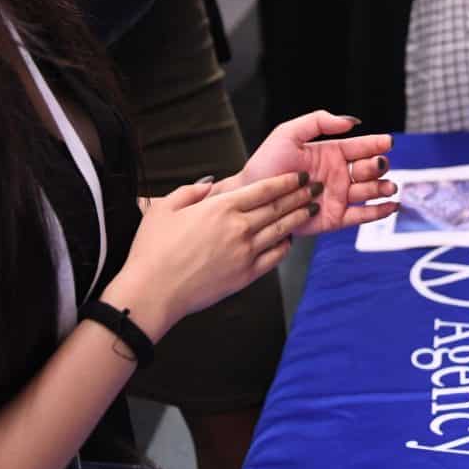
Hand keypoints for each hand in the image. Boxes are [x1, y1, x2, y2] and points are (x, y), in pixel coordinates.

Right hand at [115, 172, 315, 331]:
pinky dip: (285, 246)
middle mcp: (239, 228)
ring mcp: (245, 253)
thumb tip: (210, 184)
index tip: (300, 176)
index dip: (287, 180)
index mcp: (221, 208)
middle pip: (279, 207)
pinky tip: (290, 239)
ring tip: (312, 208)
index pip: (264, 189)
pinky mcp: (246, 275)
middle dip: (301, 195)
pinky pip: (274, 257)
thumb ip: (190, 191)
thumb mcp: (163, 209)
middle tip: (316, 187)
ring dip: (299, 217)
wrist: (152, 292)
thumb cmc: (152, 251)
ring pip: (281, 230)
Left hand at [235, 110, 399, 234]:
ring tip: (388, 186)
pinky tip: (391, 207)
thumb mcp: (288, 133)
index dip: (375, 144)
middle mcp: (338, 175)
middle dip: (378, 166)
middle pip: (368, 169)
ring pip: (369, 191)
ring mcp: (338, 196)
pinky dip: (378, 212)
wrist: (251, 197)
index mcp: (331, 154)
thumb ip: (318, 121)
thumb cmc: (266, 164)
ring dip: (382, 188)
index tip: (387, 142)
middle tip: (378, 165)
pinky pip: (361, 215)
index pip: (360, 147)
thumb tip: (351, 122)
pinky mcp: (334, 218)